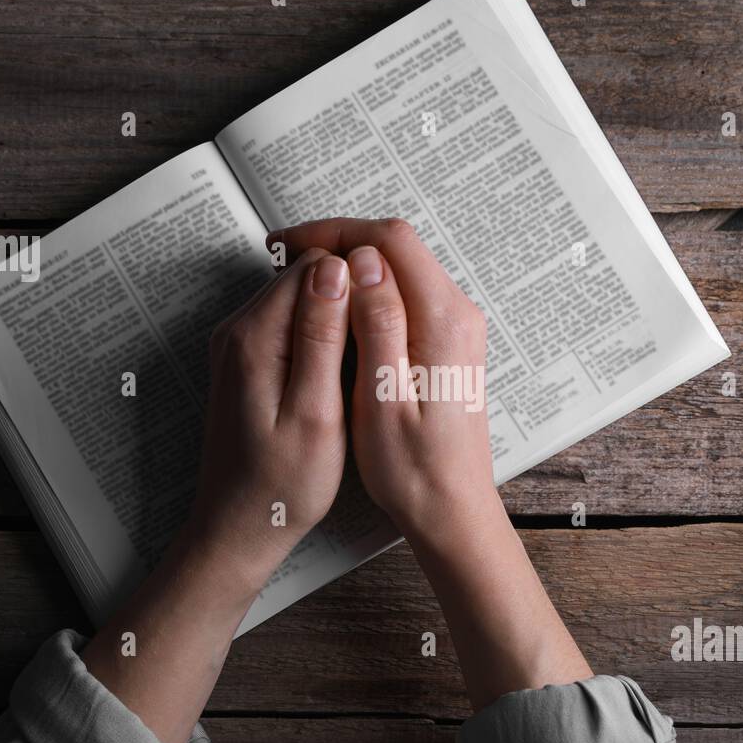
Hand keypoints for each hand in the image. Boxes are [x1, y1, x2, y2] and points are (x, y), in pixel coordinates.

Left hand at [186, 245, 351, 591]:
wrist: (240, 526)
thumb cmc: (281, 485)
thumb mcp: (316, 413)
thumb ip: (323, 338)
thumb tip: (337, 270)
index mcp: (254, 337)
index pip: (315, 265)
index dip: (360, 279)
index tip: (388, 312)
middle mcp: (238, 330)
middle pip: (305, 274)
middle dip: (349, 294)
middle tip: (381, 341)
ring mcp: (240, 344)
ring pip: (301, 297)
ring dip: (338, 316)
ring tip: (366, 359)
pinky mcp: (248, 359)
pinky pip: (292, 322)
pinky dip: (323, 336)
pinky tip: (343, 372)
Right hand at [270, 219, 591, 708]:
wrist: (452, 510)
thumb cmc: (415, 471)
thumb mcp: (383, 400)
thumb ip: (379, 326)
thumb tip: (364, 265)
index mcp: (444, 321)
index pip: (390, 241)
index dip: (335, 232)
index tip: (288, 246)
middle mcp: (458, 313)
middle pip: (396, 246)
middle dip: (338, 242)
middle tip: (283, 257)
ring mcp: (456, 326)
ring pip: (398, 267)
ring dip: (349, 265)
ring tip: (299, 279)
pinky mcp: (447, 341)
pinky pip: (404, 293)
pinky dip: (365, 290)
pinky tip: (332, 308)